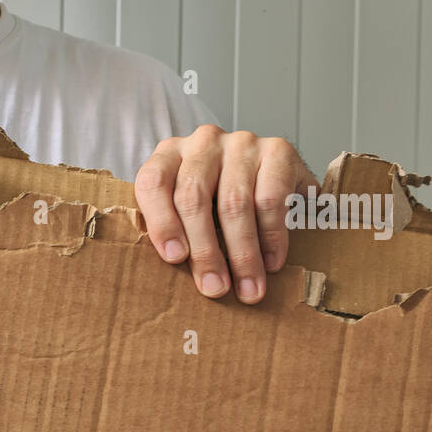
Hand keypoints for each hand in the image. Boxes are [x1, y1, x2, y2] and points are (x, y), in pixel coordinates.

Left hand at [134, 125, 317, 303]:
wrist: (274, 179)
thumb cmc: (217, 204)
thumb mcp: (188, 213)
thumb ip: (176, 233)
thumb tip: (170, 283)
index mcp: (169, 155)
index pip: (153, 182)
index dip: (161, 222)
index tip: (174, 259)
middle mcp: (203, 142)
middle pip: (193, 197)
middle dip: (204, 251)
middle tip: (215, 288)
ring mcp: (241, 143)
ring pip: (234, 203)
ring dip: (242, 254)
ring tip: (248, 288)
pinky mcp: (278, 150)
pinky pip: (271, 200)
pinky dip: (272, 237)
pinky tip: (272, 263)